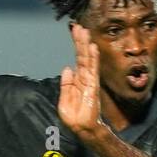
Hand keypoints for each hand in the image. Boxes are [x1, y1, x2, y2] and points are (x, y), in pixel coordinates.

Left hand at [58, 24, 102, 141]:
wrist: (82, 129)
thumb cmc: (74, 118)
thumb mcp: (64, 101)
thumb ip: (65, 85)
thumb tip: (68, 69)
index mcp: (77, 81)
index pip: (77, 59)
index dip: (76, 46)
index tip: (74, 32)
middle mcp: (84, 79)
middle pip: (82, 56)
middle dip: (80, 41)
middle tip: (78, 26)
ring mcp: (89, 82)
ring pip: (87, 60)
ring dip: (86, 46)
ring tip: (84, 32)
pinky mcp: (92, 87)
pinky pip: (92, 70)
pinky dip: (92, 59)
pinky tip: (92, 48)